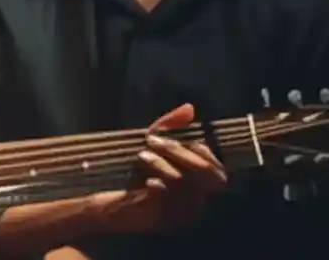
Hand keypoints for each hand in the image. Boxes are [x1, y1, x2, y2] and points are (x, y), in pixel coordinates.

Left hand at [86, 103, 227, 234]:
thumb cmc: (137, 175)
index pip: (216, 168)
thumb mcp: (153, 146)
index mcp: (200, 188)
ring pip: (182, 180)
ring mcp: (182, 214)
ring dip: (160, 163)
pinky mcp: (163, 220)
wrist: (112, 204)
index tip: (169, 137)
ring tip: (141, 157)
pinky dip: (156, 183)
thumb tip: (189, 108)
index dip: (197, 149)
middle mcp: (197, 203)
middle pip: (203, 171)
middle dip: (176, 150)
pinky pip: (166, 196)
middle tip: (151, 141)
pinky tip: (145, 181)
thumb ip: (171, 127)